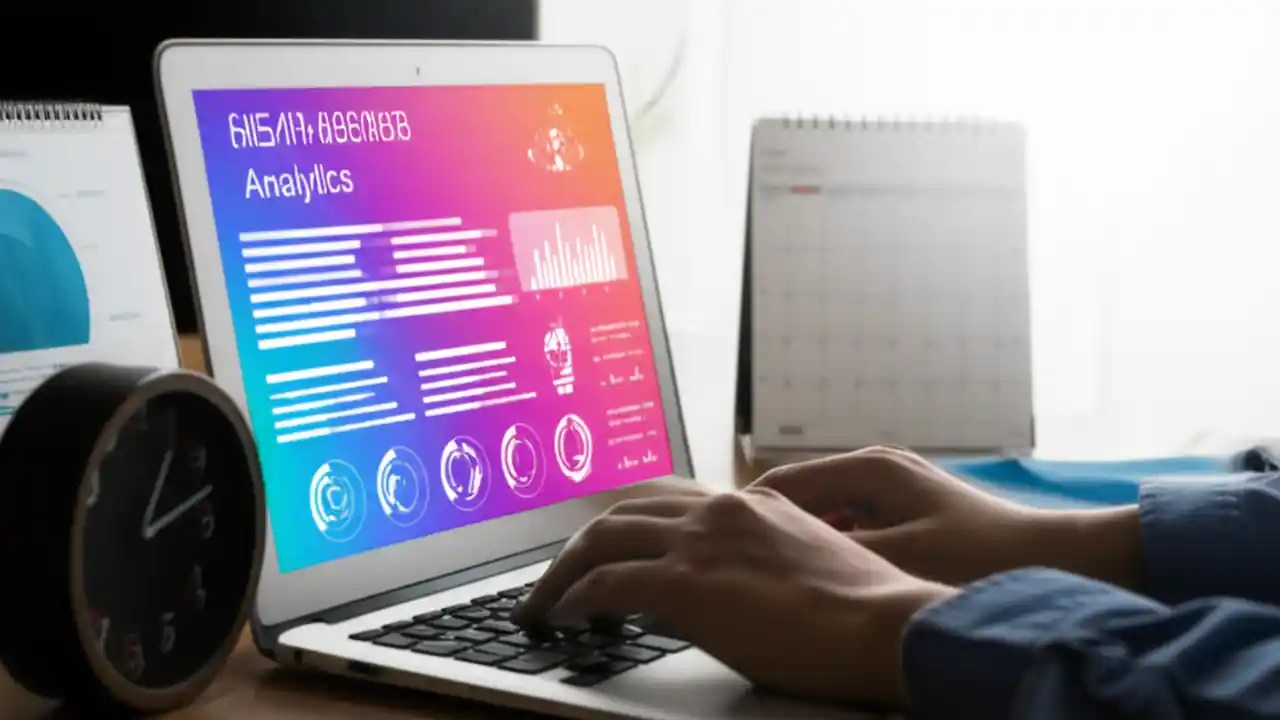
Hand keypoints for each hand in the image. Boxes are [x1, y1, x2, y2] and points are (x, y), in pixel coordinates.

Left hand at [513, 486, 954, 708]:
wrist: (888, 626)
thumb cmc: (868, 612)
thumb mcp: (812, 566)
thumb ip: (767, 562)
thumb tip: (739, 589)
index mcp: (753, 503)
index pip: (674, 503)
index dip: (636, 526)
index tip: (614, 547)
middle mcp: (720, 510)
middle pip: (628, 510)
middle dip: (587, 541)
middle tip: (564, 571)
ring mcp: (701, 541)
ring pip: (605, 535)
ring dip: (567, 567)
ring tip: (547, 596)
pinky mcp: (685, 582)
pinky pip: (608, 582)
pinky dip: (575, 596)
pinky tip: (563, 615)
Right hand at [752, 446, 1142, 589]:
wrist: (1060, 557)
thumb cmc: (982, 557)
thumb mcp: (896, 559)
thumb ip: (832, 550)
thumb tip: (774, 548)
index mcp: (869, 470)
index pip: (782, 484)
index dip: (742, 514)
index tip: (713, 544)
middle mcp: (877, 468)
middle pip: (799, 495)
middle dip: (767, 527)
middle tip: (736, 563)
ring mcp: (894, 487)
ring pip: (824, 511)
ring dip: (801, 539)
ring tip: (773, 574)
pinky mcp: (909, 508)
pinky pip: (851, 522)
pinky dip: (832, 545)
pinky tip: (825, 576)